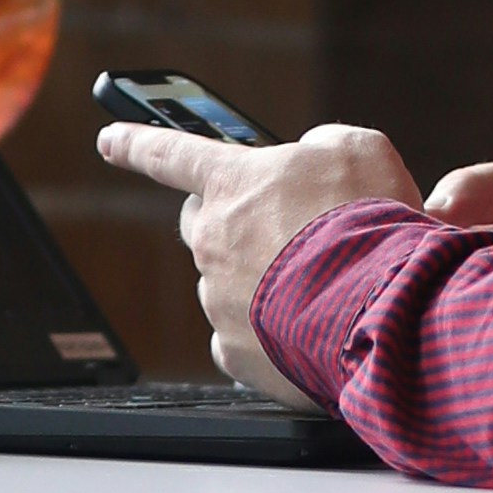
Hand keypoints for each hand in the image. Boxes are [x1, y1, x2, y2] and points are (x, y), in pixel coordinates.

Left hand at [94, 112, 419, 391]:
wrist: (384, 305)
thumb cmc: (371, 222)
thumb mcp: (357, 149)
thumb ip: (320, 145)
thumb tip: (310, 162)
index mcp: (233, 182)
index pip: (169, 152)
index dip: (135, 142)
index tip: (109, 141)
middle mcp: (213, 239)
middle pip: (201, 224)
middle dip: (231, 222)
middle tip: (281, 230)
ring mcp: (218, 299)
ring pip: (229, 284)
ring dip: (264, 281)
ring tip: (320, 284)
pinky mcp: (235, 352)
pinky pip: (243, 337)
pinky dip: (271, 331)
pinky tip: (309, 323)